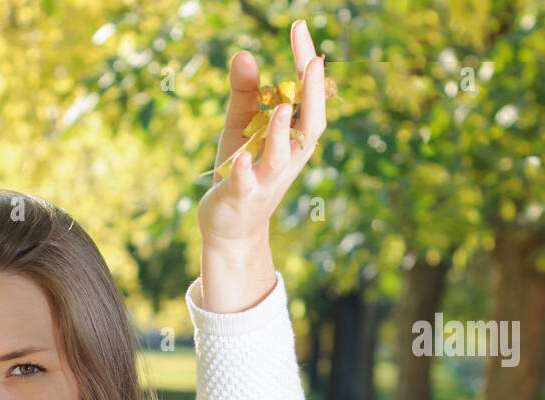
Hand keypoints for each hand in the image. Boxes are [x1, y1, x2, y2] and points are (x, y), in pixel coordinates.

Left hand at [196, 19, 326, 248]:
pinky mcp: (243, 196)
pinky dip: (246, 171)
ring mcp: (267, 178)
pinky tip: (243, 156)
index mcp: (294, 136)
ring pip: (282, 155)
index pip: (306, 95)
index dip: (306, 64)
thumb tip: (245, 53)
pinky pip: (247, 183)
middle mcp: (289, 156)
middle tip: (313, 60)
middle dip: (313, 93)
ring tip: (282, 106)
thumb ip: (246, 92)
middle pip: (311, 124)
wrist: (230, 226)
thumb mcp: (241, 126)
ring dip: (283, 132)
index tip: (299, 28)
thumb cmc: (241, 170)